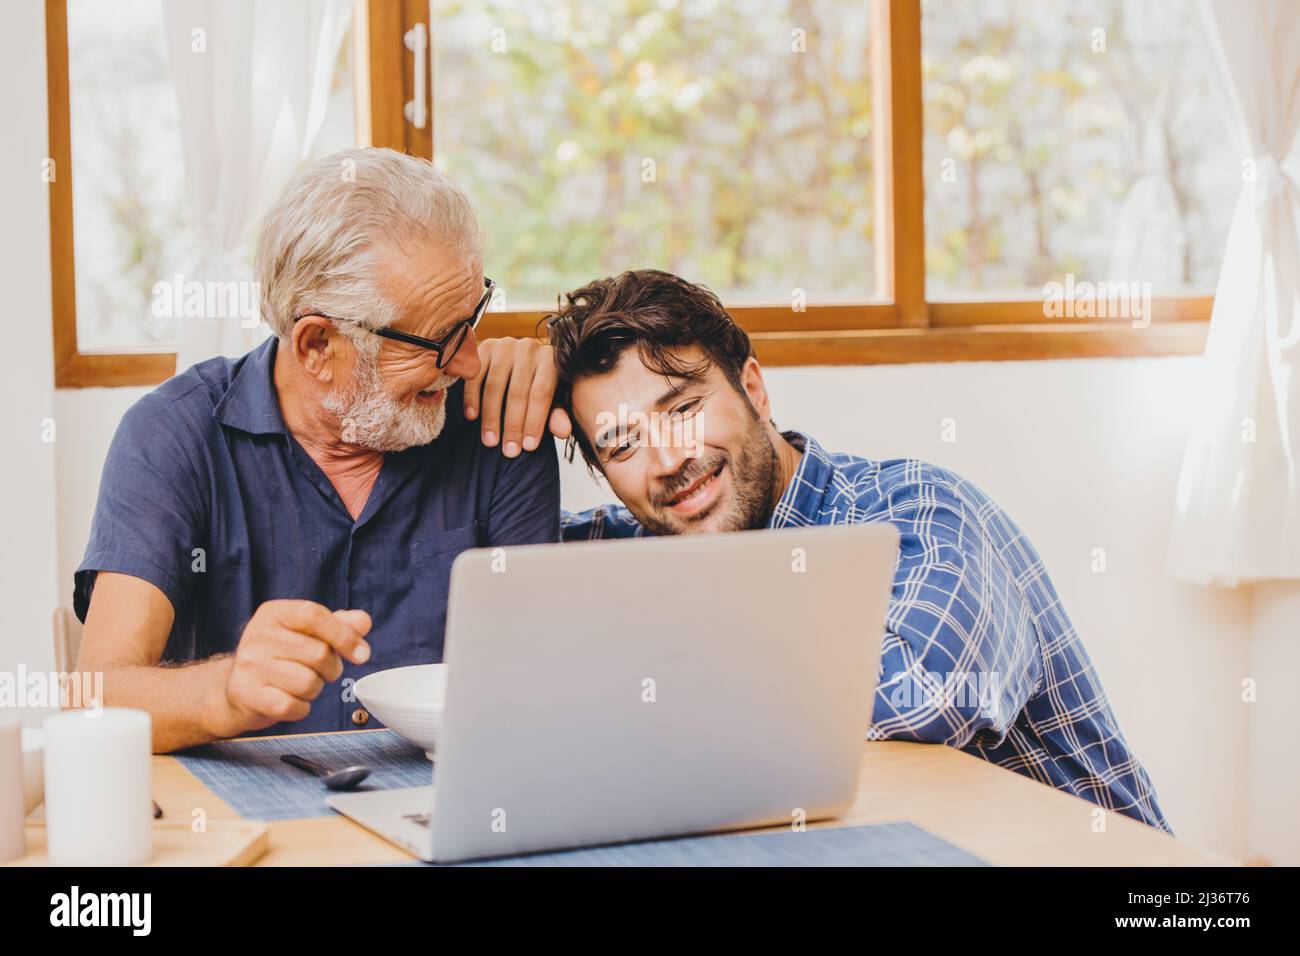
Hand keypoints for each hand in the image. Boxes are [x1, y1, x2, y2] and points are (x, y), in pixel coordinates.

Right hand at [217, 601, 371, 734]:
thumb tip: (362, 622)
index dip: (344, 635)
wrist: (237, 690)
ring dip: (315, 689)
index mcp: (274, 613)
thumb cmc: (280, 657)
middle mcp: (257, 635)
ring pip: (308, 683)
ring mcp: (249, 665)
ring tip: (302, 684)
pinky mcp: (247, 695)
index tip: (362, 654)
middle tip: (322, 671)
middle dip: (331, 668)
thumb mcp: (307, 633)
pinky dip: (300, 708)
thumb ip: (338, 625)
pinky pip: (292, 706)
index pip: (314, 615)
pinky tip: (290, 700)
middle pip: (318, 653)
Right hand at [465, 337, 571, 456]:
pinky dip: (471, 397)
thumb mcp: (551, 399)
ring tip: (490, 441)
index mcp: (550, 360)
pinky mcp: (484, 347)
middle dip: (513, 425)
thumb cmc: (536, 385)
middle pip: (518, 392)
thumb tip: (563, 431)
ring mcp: (505, 345)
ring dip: (491, 417)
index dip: (535, 422)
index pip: (542, 393)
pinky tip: (472, 417)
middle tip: (509, 451)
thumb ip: (556, 414)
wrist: (516, 362)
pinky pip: (475, 376)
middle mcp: (529, 348)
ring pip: (495, 386)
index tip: (529, 447)